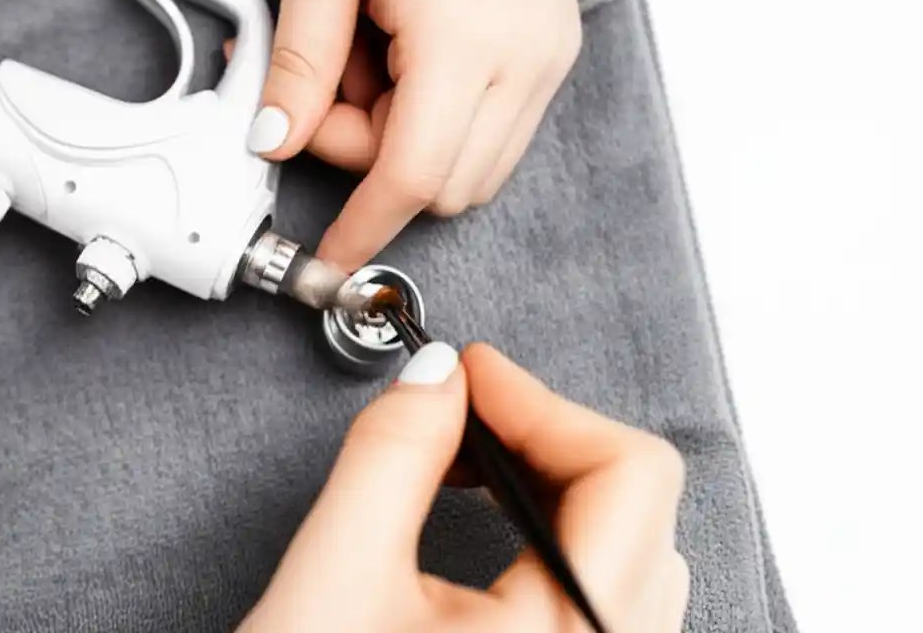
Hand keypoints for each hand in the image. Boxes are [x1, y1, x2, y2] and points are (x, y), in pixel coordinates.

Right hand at [238, 342, 688, 631]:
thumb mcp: (333, 579)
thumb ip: (389, 458)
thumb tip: (435, 378)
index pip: (630, 478)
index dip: (545, 403)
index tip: (474, 375)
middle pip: (639, 508)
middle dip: (549, 437)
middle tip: (464, 410)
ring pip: (633, 553)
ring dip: (557, 483)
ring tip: (471, 464)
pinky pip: (608, 596)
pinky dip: (556, 535)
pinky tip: (492, 524)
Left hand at [245, 0, 582, 270]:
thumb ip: (301, 58)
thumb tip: (276, 138)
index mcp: (468, 40)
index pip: (414, 177)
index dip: (365, 225)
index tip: (333, 254)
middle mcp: (525, 60)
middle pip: (444, 183)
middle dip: (373, 162)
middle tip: (325, 89)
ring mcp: (547, 55)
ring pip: (472, 163)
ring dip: (407, 139)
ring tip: (368, 56)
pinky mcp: (551, 46)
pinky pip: (494, 125)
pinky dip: (440, 115)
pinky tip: (406, 51)